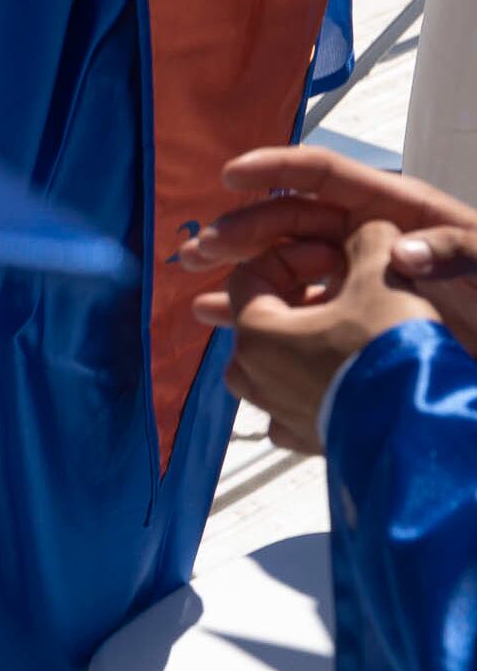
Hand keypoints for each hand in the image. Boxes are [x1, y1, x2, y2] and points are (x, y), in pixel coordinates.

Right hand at [182, 146, 476, 355]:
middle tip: (199, 249)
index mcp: (395, 210)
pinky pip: (295, 312)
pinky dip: (257, 316)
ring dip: (236, 271)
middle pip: (290, 222)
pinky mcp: (353, 321)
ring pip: (283, 267)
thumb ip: (454, 248)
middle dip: (240, 230)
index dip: (275, 169)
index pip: (324, 175)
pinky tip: (219, 322)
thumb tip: (400, 252)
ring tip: (191, 277)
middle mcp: (366, 239)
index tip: (230, 176)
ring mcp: (356, 281)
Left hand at [194, 221, 441, 453]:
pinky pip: (296, 401)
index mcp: (253, 332)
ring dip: (304, 338)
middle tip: (342, 287)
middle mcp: (250, 375)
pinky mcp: (305, 440)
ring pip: (274, 362)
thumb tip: (368, 230)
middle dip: (297, 295)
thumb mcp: (381, 279)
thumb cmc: (390, 351)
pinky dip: (314, 382)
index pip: (249, 274)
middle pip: (259, 318)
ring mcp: (274, 412)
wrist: (420, 428)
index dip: (291, 255)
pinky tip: (346, 373)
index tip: (332, 255)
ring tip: (349, 327)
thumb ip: (366, 243)